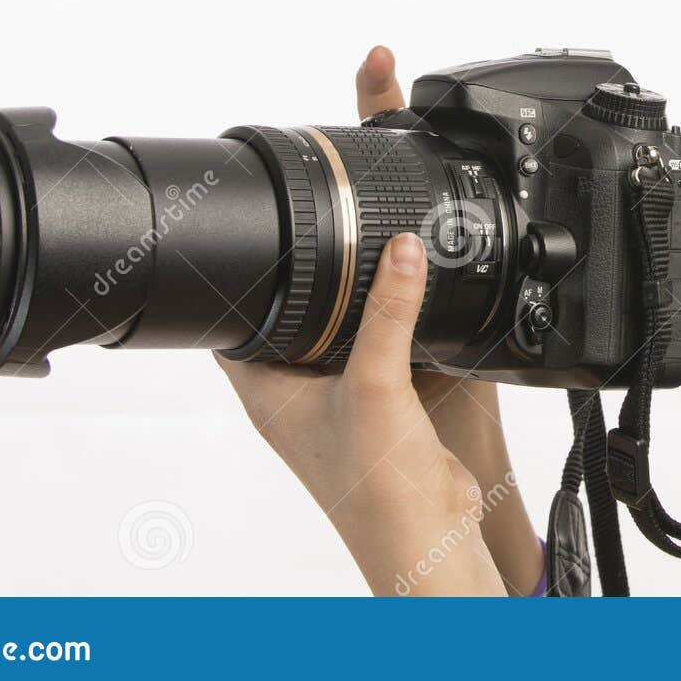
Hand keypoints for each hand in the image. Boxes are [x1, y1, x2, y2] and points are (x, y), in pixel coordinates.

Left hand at [217, 44, 539, 595]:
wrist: (443, 538)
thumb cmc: (379, 495)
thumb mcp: (374, 394)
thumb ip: (391, 317)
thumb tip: (408, 246)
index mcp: (267, 376)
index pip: (237, 289)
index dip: (242, 235)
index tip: (263, 177)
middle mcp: (308, 365)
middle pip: (303, 275)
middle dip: (319, 219)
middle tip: (337, 142)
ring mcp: (360, 366)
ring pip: (359, 286)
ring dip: (375, 242)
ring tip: (385, 169)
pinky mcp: (411, 372)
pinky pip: (412, 308)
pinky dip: (424, 275)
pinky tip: (435, 241)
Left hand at [218, 230, 504, 594]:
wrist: (428, 535)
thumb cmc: (376, 487)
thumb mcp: (376, 380)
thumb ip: (389, 311)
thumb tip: (401, 249)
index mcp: (269, 395)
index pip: (234, 326)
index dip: (242, 283)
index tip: (261, 240)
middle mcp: (296, 400)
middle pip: (289, 326)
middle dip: (305, 287)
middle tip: (323, 237)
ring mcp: (336, 407)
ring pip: (335, 341)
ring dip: (352, 311)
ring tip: (367, 265)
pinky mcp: (378, 412)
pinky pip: (377, 358)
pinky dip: (389, 333)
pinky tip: (408, 312)